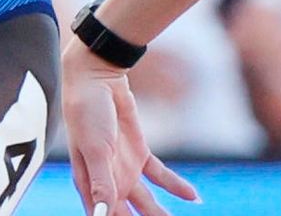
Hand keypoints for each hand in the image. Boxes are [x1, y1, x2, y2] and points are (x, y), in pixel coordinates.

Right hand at [63, 45, 198, 215]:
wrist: (98, 79)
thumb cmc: (87, 114)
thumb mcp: (95, 149)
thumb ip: (101, 182)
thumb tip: (101, 215)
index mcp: (90, 186)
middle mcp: (108, 182)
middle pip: (127, 214)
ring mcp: (125, 169)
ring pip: (146, 201)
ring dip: (160, 214)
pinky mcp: (140, 154)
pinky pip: (161, 176)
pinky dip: (176, 186)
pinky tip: (194, 198)